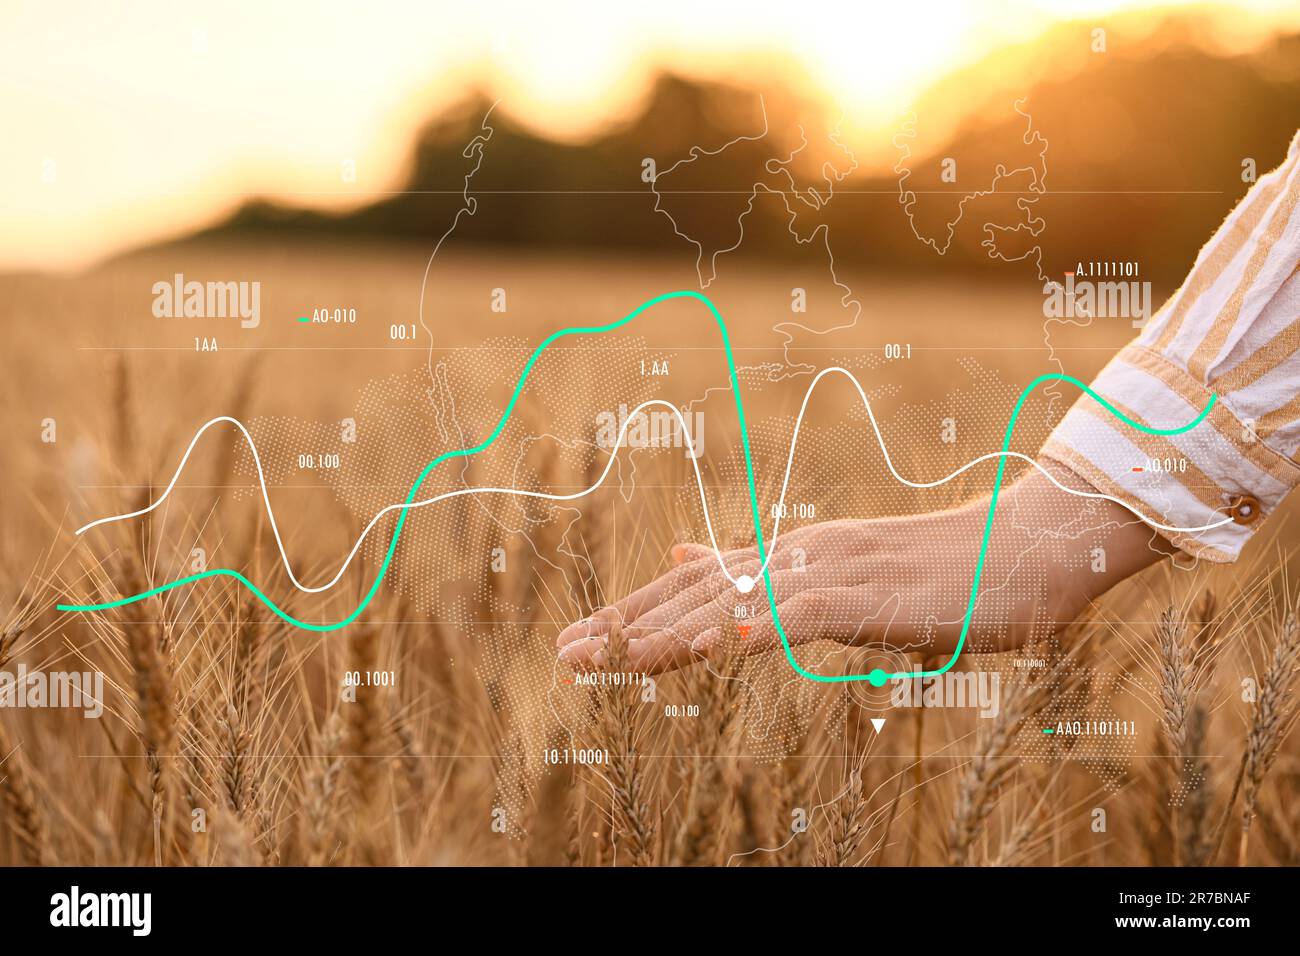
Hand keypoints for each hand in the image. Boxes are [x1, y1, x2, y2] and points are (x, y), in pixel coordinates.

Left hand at [555, 462, 1170, 673]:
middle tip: (564, 656)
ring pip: (737, 607)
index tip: (581, 641)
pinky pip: (807, 615)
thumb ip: (776, 579)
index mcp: (791, 558)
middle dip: (628, 628)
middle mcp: (799, 557)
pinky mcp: (876, 593)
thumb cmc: (943, 574)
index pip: (695, 588)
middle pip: (697, 596)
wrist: (1024, 546)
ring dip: (672, 635)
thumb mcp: (847, 578)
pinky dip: (760, 627)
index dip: (634, 615)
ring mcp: (835, 573)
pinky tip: (718, 644)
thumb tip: (701, 562)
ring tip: (611, 659)